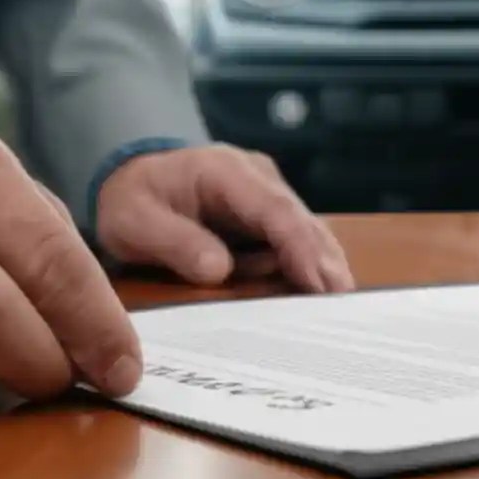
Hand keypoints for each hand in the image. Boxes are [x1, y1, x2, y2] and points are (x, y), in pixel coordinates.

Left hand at [95, 145, 352, 292]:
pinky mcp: (271, 217)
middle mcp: (259, 179)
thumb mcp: (134, 219)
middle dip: (325, 262)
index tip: (319, 281)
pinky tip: (322, 296)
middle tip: (344, 302)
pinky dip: (311, 268)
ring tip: (341, 305)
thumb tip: (220, 270)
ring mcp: (270, 195)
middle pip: (303, 221)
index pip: (275, 210)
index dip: (300, 247)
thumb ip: (174, 241)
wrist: (135, 177)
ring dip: (324, 267)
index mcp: (228, 172)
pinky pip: (298, 241)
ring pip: (309, 231)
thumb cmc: (134, 197)